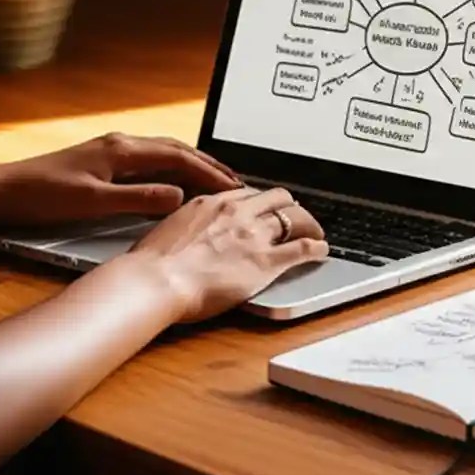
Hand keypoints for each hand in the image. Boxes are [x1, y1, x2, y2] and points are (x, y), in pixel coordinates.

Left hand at [0, 132, 242, 226]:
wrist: (2, 190)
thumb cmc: (42, 197)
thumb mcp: (93, 203)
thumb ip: (139, 198)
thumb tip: (178, 195)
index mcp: (122, 150)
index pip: (179, 158)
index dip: (210, 173)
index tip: (233, 188)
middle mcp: (120, 144)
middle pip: (177, 149)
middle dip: (209, 165)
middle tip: (236, 182)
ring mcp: (111, 150)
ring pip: (165, 152)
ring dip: (193, 164)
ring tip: (215, 180)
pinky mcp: (103, 160)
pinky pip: (150, 159)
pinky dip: (173, 168)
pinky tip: (176, 181)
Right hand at [128, 187, 327, 321]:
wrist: (156, 281)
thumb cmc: (152, 264)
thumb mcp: (168, 230)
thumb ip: (187, 227)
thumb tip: (187, 235)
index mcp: (211, 203)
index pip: (247, 193)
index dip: (260, 201)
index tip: (263, 208)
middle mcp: (237, 212)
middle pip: (276, 198)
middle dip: (287, 206)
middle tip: (292, 216)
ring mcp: (254, 235)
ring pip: (294, 217)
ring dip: (307, 223)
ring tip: (314, 231)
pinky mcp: (266, 261)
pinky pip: (302, 248)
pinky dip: (316, 247)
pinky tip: (322, 250)